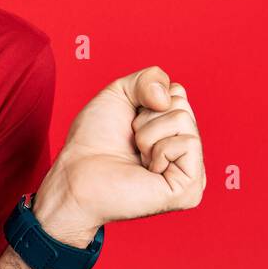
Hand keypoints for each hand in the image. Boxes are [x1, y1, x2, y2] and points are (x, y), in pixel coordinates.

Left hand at [37, 65, 205, 235]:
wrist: (76, 172)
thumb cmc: (94, 139)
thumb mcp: (120, 93)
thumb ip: (150, 78)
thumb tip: (167, 98)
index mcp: (173, 131)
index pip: (177, 92)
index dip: (146, 98)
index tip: (129, 121)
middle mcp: (185, 151)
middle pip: (182, 104)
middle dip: (147, 117)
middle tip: (131, 141)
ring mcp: (191, 172)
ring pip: (184, 121)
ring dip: (148, 134)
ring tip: (137, 155)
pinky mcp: (189, 189)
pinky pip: (187, 143)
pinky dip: (158, 150)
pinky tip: (146, 169)